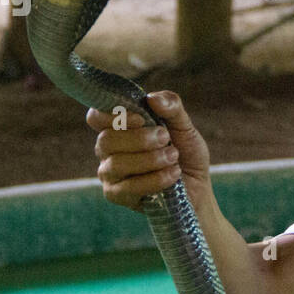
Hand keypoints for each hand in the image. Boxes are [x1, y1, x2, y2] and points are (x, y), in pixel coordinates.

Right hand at [87, 90, 210, 211]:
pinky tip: (173, 175)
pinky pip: (127, 188)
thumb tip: (152, 98)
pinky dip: (154, 180)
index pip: (96, 118)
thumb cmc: (186, 154)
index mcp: (119, 128)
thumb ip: (172, 107)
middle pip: (106, 140)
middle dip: (140, 139)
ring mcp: (110, 174)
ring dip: (150, 159)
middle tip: (165, 138)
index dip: (113, 116)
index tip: (141, 119)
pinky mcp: (117, 195)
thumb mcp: (184, 126)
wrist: (198, 187)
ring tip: (173, 156)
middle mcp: (108, 150)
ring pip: (116, 164)